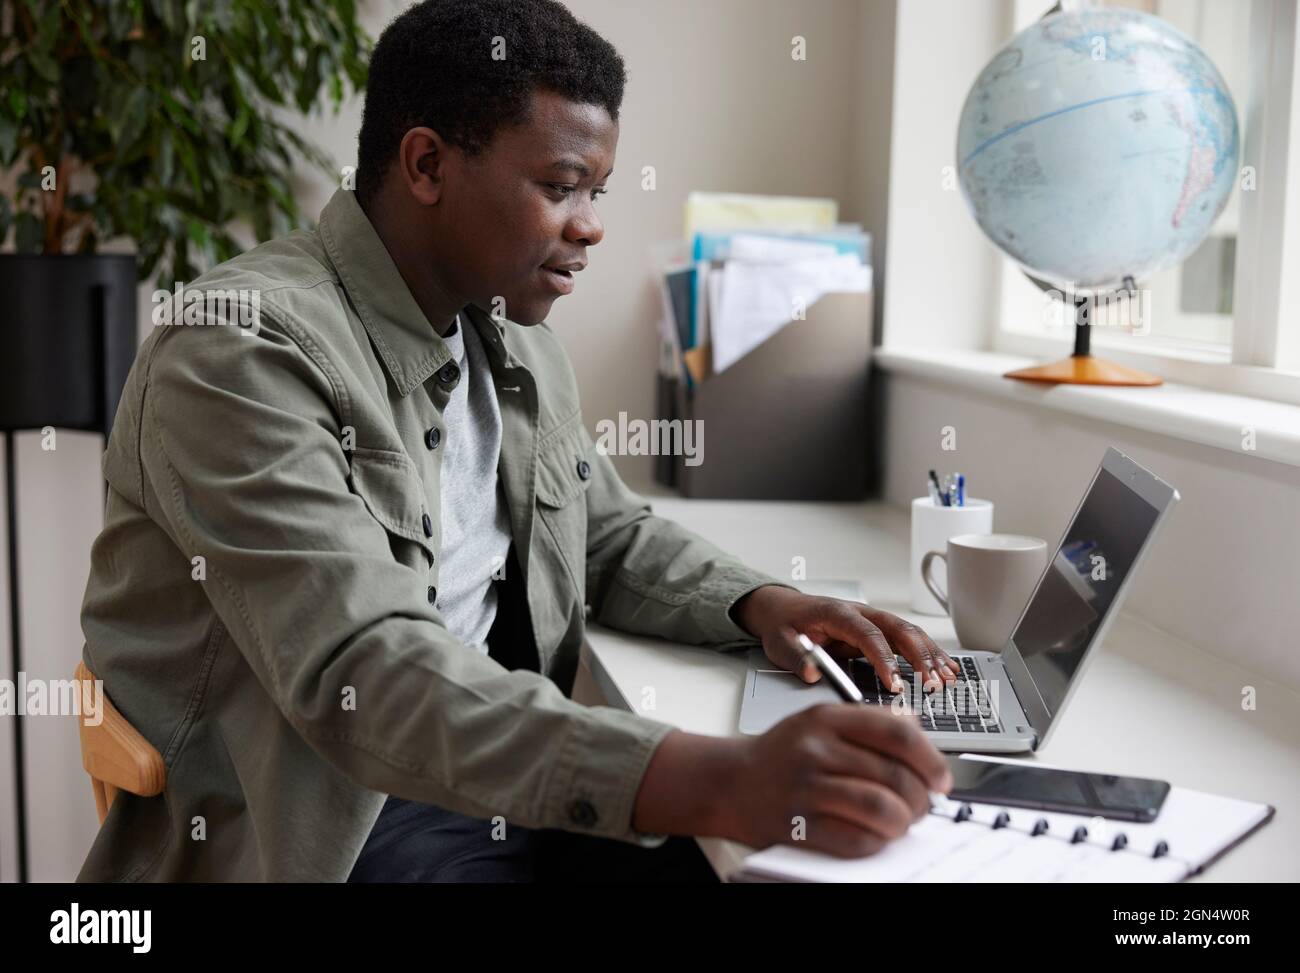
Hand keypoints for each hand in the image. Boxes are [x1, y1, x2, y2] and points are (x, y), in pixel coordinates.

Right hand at [729, 703, 952, 855]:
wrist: (729, 782)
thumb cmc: (781, 755)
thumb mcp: (819, 722)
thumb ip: (867, 722)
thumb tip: (918, 728)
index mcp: (827, 718)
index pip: (896, 732)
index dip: (930, 758)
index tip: (941, 777)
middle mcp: (816, 749)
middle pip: (895, 775)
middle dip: (921, 798)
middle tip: (922, 805)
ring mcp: (806, 787)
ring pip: (882, 809)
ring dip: (903, 822)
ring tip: (900, 822)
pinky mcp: (799, 824)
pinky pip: (857, 840)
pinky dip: (876, 842)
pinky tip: (873, 836)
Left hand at [732, 585, 959, 692]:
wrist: (782, 609)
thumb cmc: (784, 625)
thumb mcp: (780, 642)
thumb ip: (796, 657)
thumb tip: (812, 672)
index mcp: (838, 613)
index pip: (868, 635)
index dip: (885, 659)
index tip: (895, 683)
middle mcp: (861, 613)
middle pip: (898, 630)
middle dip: (920, 657)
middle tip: (932, 684)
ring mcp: (872, 620)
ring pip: (910, 633)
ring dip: (931, 655)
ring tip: (947, 679)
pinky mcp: (878, 631)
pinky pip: (909, 640)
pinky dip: (930, 653)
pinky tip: (947, 668)